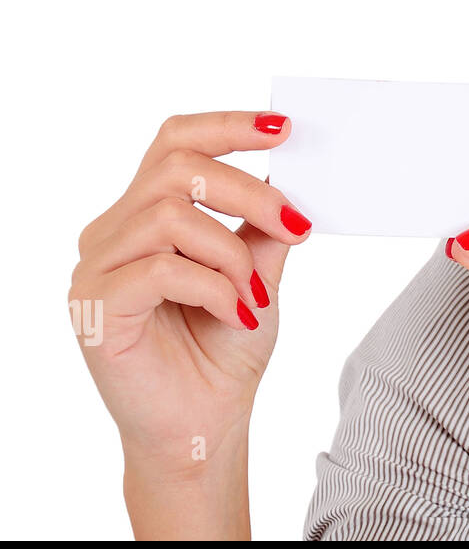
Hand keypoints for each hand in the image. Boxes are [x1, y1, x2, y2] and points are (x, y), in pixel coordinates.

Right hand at [70, 111, 312, 477]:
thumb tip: (289, 181)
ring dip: (231, 251)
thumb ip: (264, 228)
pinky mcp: (95, 305)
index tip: (284, 129)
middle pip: (175, 166)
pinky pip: (160, 268)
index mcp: (146, 213)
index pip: (175, 141)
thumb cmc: (223, 350)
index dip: (227, 125)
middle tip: (294, 226)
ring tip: (254, 293)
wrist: (203, 424)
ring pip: (170, 215)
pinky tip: (235, 313)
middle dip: (248, 190)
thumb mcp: (259, 275)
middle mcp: (113, 231)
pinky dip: (213, 286)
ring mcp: (97, 267)